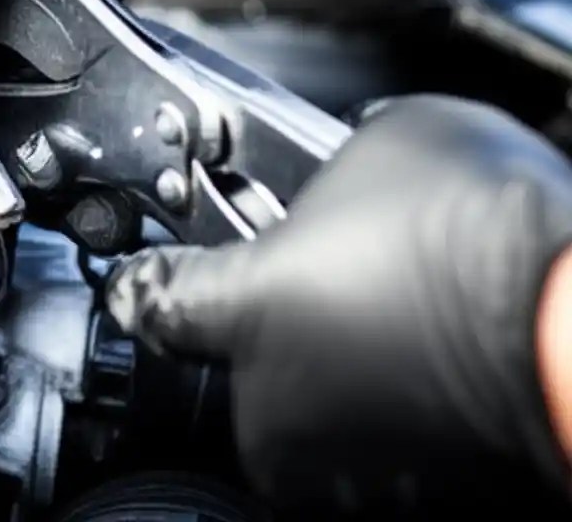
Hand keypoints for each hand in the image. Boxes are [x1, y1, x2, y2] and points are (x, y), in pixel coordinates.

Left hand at [107, 95, 571, 514]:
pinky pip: (380, 441)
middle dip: (282, 327)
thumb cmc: (489, 234)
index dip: (150, 279)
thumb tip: (346, 181)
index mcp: (243, 310)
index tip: (142, 278)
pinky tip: (444, 366)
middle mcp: (272, 406)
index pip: (156, 300)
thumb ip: (334, 177)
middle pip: (246, 361)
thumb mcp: (390, 146)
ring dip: (344, 372)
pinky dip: (401, 412)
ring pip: (316, 409)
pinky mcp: (408, 502)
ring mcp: (339, 465)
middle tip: (346, 285)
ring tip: (412, 325)